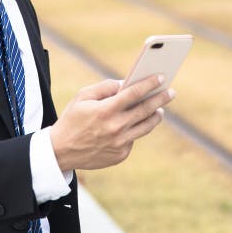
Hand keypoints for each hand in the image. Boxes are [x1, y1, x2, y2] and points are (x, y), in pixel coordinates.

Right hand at [49, 75, 175, 170]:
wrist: (60, 151)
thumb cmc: (72, 119)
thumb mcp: (83, 97)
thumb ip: (105, 87)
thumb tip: (125, 83)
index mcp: (106, 110)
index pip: (134, 93)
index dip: (149, 84)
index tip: (160, 77)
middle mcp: (115, 127)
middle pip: (145, 110)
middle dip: (161, 99)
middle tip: (170, 92)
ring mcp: (120, 143)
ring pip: (145, 127)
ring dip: (155, 115)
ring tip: (160, 109)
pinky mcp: (120, 155)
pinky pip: (133, 138)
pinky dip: (135, 129)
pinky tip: (135, 124)